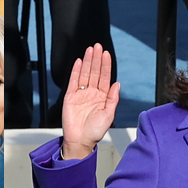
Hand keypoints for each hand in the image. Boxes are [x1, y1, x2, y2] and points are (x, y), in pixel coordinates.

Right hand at [61, 43, 120, 159]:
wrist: (80, 141)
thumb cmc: (95, 131)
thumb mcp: (108, 115)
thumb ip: (113, 99)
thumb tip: (117, 83)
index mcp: (102, 96)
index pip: (105, 77)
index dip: (105, 65)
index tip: (106, 54)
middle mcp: (92, 93)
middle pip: (94, 72)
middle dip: (96, 59)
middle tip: (97, 46)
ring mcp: (81, 94)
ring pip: (85, 74)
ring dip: (87, 62)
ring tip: (89, 50)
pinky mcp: (70, 97)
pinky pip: (73, 81)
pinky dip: (76, 71)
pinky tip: (79, 62)